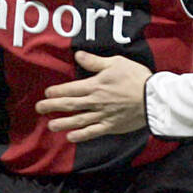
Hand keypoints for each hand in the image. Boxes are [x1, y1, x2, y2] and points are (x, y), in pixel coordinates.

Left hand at [35, 51, 151, 142]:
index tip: (47, 92)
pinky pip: (93, 132)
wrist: (153, 97)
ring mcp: (102, 115)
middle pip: (70, 105)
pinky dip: (81, 135)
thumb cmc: (135, 77)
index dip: (57, 91)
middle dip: (52, 106)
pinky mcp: (111, 126)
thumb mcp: (115, 63)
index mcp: (95, 85)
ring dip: (63, 123)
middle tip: (39, 108)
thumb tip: (77, 55)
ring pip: (78, 120)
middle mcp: (95, 101)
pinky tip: (70, 137)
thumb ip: (94, 62)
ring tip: (51, 125)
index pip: (71, 89)